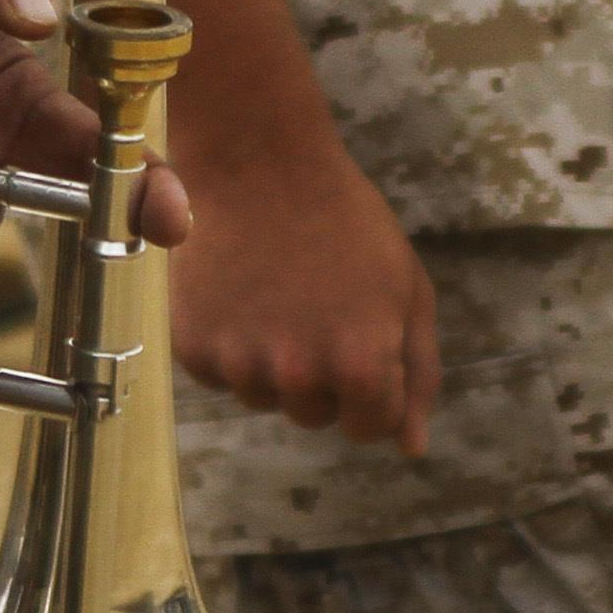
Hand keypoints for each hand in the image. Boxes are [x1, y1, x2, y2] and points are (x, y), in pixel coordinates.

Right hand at [171, 130, 436, 450]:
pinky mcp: (195, 352)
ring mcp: (241, 367)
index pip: (371, 427)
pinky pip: (221, 376)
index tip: (362, 339)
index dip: (373, 384)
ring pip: (266, 398)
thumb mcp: (407, 288)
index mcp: (360, 366)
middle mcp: (299, 378)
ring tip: (278, 291)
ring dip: (274, 361)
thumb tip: (411, 447)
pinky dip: (230, 345)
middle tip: (318, 304)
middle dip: (323, 374)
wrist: (259, 164)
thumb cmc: (347, 222)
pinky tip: (240, 291)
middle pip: (315, 416)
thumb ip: (417, 372)